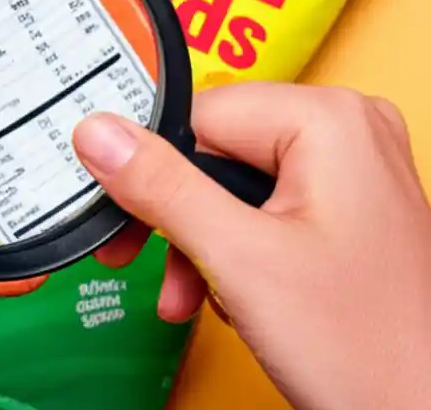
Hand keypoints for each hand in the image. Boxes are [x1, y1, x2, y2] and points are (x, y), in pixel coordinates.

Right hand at [70, 82, 430, 408]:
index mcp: (329, 121)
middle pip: (212, 150)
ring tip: (192, 295)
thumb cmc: (366, 349)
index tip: (116, 215)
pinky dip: (233, 253)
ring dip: (198, 244)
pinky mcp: (348, 208)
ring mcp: (354, 171)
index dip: (149, 170)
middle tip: (141, 260)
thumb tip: (98, 132)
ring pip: (231, 185)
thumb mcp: (238, 258)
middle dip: (175, 219)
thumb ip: (161, 187)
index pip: (197, 114)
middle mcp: (349, 131)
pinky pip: (263, 209)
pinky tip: (227, 293)